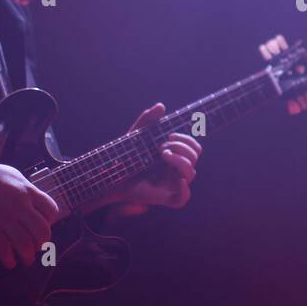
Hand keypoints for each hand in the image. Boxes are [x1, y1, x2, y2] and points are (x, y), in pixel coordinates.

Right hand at [0, 158, 59, 269]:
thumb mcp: (12, 175)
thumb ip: (25, 189)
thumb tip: (33, 201)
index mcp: (27, 191)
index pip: (51, 211)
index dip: (50, 222)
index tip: (43, 226)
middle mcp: (20, 206)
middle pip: (42, 231)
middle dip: (42, 243)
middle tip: (37, 248)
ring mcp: (5, 218)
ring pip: (26, 244)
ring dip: (28, 256)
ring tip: (26, 259)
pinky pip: (4, 250)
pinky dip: (9, 260)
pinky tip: (9, 261)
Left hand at [102, 103, 201, 219]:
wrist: (111, 176)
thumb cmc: (125, 156)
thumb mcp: (136, 135)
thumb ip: (147, 120)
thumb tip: (161, 106)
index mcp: (175, 156)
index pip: (194, 148)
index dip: (187, 140)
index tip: (169, 135)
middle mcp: (176, 170)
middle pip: (195, 157)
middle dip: (182, 147)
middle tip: (162, 145)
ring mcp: (172, 184)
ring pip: (191, 174)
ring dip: (180, 160)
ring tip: (162, 154)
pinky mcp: (164, 197)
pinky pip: (183, 199)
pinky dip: (184, 190)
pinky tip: (178, 180)